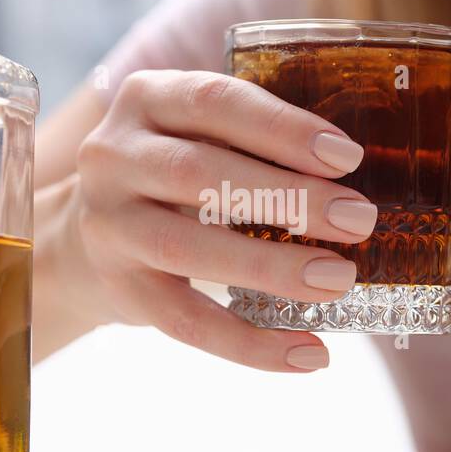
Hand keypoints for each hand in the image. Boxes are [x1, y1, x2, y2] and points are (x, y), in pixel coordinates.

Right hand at [67, 69, 376, 371]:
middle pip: (201, 173)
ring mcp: (109, 225)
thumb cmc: (177, 175)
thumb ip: (258, 141)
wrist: (90, 239)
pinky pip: (186, 322)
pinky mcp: (120, 289)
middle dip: (290, 198)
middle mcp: (113, 156)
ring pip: (189, 247)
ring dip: (272, 267)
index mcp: (148, 98)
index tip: (348, 157)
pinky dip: (251, 344)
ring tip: (338, 280)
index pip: (215, 102)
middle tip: (361, 220)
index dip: (282, 129)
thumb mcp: (201, 134)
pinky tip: (309, 353)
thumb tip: (359, 181)